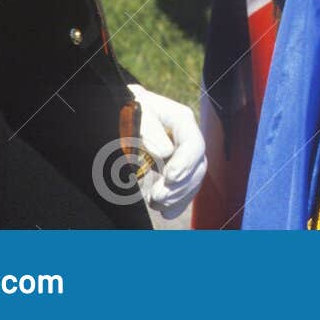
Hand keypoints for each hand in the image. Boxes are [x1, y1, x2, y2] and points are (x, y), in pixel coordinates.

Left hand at [128, 84, 206, 219]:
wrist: (121, 110)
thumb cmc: (128, 108)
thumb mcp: (137, 111)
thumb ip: (150, 129)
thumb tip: (166, 153)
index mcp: (181, 120)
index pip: (193, 144)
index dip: (185, 163)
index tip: (169, 177)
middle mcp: (186, 138)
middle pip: (197, 166)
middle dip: (181, 185)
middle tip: (158, 197)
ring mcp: (181, 154)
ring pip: (192, 180)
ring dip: (178, 196)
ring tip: (156, 203)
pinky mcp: (172, 168)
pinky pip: (183, 188)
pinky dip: (176, 202)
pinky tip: (165, 212)